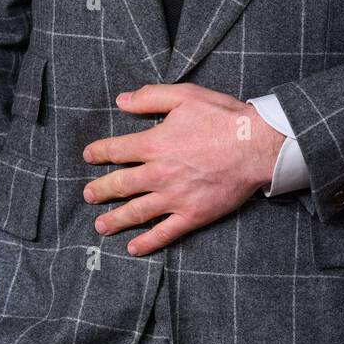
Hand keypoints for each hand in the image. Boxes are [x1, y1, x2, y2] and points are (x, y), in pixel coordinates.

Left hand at [82, 82, 285, 254]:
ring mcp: (174, 197)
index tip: (89, 156)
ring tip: (100, 225)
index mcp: (154, 144)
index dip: (99, 153)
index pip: (116, 150)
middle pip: (120, 185)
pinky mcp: (192, 215)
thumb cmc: (222, 118)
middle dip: (100, 190)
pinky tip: (133, 247)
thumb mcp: (185, 96)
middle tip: (88, 195)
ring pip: (136, 212)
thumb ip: (150, 97)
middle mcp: (158, 173)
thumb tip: (121, 100)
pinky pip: (164, 233)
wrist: (255, 145)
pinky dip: (147, 242)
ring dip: (115, 220)